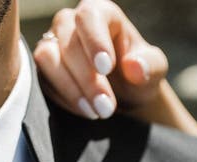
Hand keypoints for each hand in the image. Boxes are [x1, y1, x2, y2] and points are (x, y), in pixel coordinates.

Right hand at [34, 0, 167, 119]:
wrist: (125, 95)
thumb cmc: (139, 75)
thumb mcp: (154, 70)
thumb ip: (150, 65)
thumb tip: (134, 66)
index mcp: (101, 13)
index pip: (89, 16)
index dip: (95, 41)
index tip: (106, 68)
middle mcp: (72, 23)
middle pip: (68, 40)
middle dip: (87, 78)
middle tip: (107, 107)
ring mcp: (54, 44)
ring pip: (47, 58)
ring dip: (70, 89)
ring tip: (95, 112)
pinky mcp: (44, 69)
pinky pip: (42, 80)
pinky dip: (63, 98)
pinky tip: (85, 111)